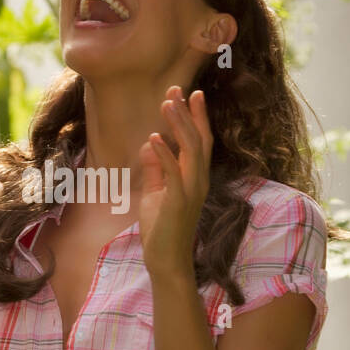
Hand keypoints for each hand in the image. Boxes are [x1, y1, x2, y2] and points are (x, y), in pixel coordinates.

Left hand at [138, 85, 211, 277]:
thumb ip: (156, 168)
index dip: (195, 116)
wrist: (166, 260)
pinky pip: (173, 173)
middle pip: (198, 139)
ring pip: (190, 150)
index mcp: (195, 176)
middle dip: (188, 113)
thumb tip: (150, 144)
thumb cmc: (162, 228)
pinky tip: (153, 138)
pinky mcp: (178, 202)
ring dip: (178, 126)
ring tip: (167, 104)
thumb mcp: (156, 192)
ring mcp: (191, 190)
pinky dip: (164, 154)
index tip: (187, 92)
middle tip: (176, 89)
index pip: (199, 140)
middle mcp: (198, 180)